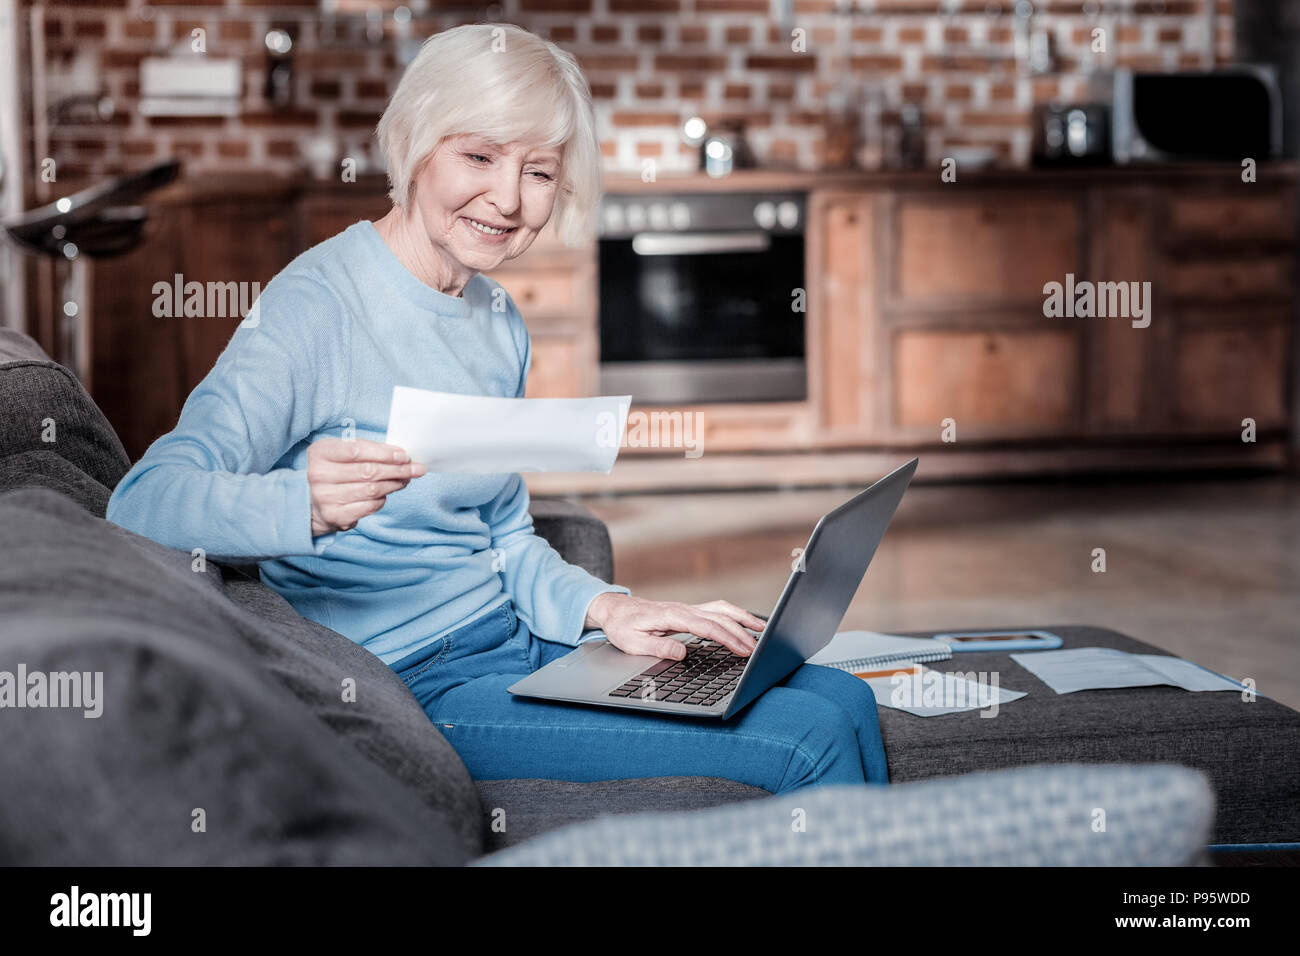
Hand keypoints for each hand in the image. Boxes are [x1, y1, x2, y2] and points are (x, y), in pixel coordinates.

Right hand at [307, 438, 425, 535]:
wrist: (311, 500)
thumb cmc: (335, 470)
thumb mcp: (342, 453)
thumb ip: (368, 450)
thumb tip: (402, 456)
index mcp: (320, 453)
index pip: (357, 450)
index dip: (384, 453)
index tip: (404, 456)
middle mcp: (319, 475)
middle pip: (368, 471)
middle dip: (397, 470)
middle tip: (416, 469)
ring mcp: (325, 497)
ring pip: (372, 490)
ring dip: (394, 484)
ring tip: (405, 479)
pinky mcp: (335, 516)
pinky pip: (369, 506)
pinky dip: (383, 499)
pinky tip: (387, 493)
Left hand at [584, 593, 765, 660]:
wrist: (615, 609)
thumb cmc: (622, 626)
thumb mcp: (632, 642)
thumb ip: (658, 647)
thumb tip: (683, 652)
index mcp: (671, 615)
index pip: (707, 626)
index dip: (727, 638)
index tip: (742, 649)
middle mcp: (683, 609)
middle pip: (719, 617)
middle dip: (741, 632)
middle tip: (758, 649)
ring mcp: (687, 608)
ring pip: (721, 609)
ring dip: (742, 618)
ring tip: (762, 631)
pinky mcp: (688, 611)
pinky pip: (716, 609)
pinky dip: (734, 615)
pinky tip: (744, 622)